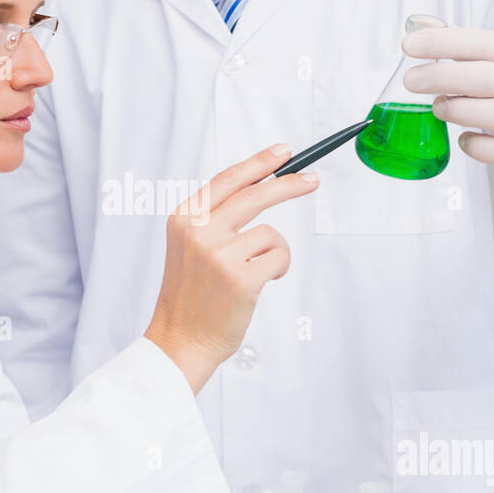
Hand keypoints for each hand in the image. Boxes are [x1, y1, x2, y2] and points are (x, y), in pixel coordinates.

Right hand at [144, 144, 317, 392]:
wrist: (181, 340)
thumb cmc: (191, 296)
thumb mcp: (190, 246)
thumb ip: (215, 218)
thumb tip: (261, 188)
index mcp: (184, 219)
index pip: (228, 179)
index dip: (259, 163)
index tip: (283, 152)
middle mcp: (199, 231)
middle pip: (255, 195)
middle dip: (289, 184)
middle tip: (312, 180)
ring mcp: (219, 254)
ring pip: (271, 234)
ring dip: (274, 252)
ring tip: (256, 273)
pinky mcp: (241, 278)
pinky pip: (279, 258)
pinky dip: (278, 269)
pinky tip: (259, 284)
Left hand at [401, 25, 493, 182]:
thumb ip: (461, 45)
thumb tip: (416, 27)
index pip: (482, 42)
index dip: (443, 42)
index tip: (408, 46)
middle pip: (484, 78)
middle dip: (441, 77)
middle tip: (411, 81)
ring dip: (457, 110)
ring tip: (438, 107)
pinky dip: (475, 145)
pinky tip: (463, 138)